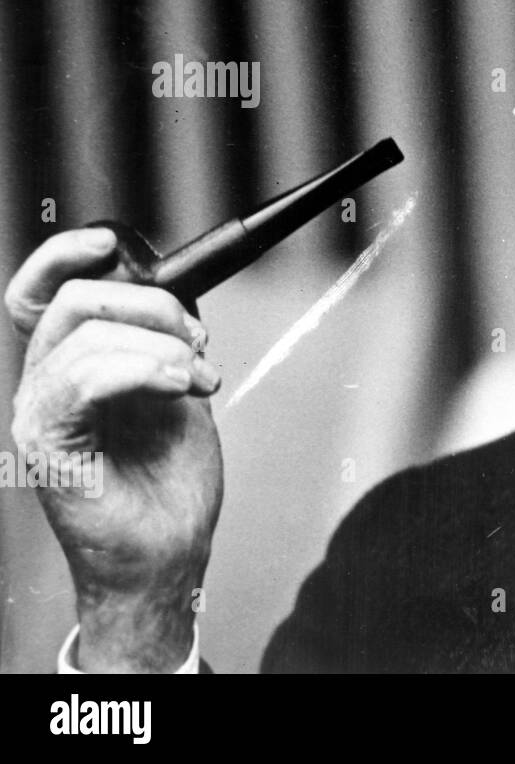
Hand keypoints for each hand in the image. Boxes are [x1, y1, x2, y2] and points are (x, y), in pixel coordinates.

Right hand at [5, 227, 223, 671]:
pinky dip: (145, 369)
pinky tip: (182, 386)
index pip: (40, 290)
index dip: (66, 253)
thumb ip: (161, 333)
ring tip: (199, 378)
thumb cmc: (170, 477)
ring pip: (86, 333)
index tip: (115, 241)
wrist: (169, 549)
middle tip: (198, 343)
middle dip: (153, 304)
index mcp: (68, 363)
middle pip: (74, 299)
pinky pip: (84, 379)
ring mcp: (39, 413)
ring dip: (163, 344)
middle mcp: (43, 383)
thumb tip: (165, 278)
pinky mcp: (49, 445)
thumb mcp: (176, 382)